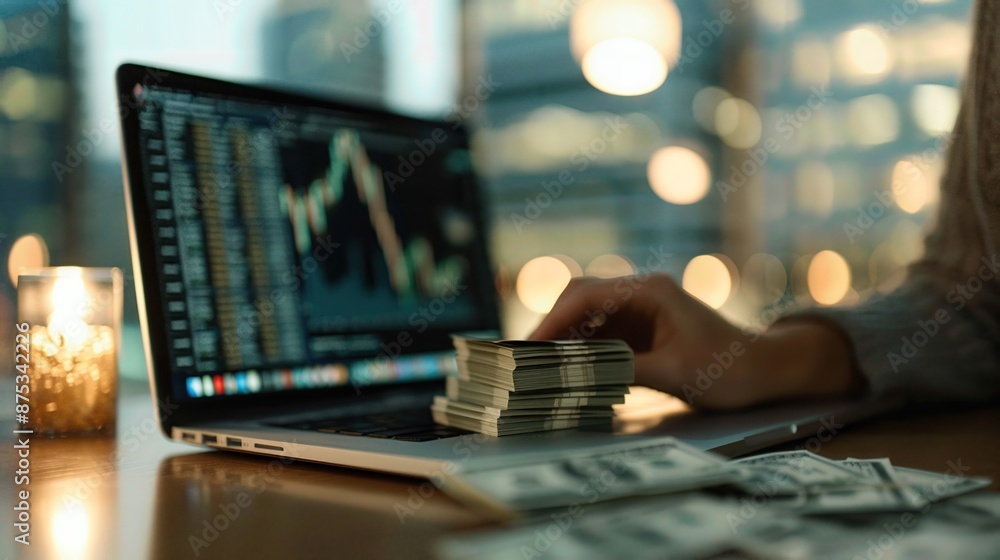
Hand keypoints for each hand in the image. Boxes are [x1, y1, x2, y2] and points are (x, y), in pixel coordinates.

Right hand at [529, 273, 861, 409]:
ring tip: (536, 366)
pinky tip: (565, 368)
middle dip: (550, 325)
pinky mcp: (640, 329)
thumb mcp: (674, 374)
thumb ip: (622, 370)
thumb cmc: (729, 368)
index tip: (529, 345)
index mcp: (649, 291)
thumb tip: (572, 375)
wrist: (765, 371)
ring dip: (562, 338)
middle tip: (524, 357)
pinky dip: (579, 349)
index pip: (585, 296)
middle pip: (579, 298)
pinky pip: (599, 333)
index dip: (552, 320)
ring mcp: (639, 310)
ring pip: (585, 316)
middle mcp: (640, 293)